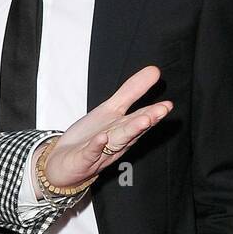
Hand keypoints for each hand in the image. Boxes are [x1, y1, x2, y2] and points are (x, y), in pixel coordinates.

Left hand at [37, 66, 172, 190]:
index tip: (168, 105)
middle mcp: (116, 141)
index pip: (140, 119)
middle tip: (162, 111)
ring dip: (130, 131)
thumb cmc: (90, 138)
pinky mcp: (83, 159)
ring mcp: (100, 151)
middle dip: (146, 120)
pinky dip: (96, 146)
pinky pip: (90, 152)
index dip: (153, 112)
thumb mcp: (110, 110)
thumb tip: (154, 70)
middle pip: (132, 129)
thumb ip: (131, 91)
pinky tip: (102, 138)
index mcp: (123, 128)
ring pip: (117, 141)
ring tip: (143, 121)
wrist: (64, 164)